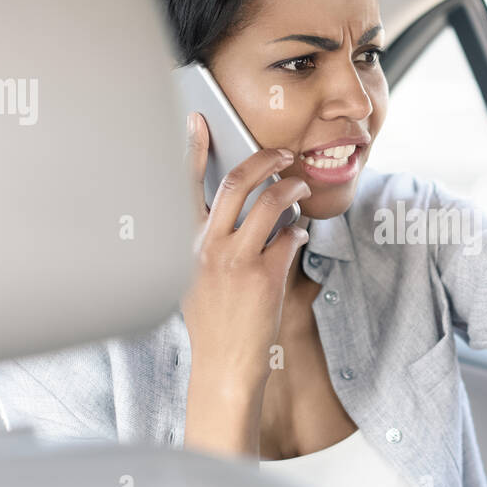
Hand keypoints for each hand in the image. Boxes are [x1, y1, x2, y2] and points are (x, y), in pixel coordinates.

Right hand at [179, 111, 309, 387]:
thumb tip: (233, 215)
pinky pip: (290, 236)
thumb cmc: (212, 324)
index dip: (191, 149)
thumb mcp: (194, 279)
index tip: (198, 121)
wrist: (224, 365)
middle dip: (264, 160)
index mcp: (185, 244)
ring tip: (302, 188)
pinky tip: (300, 233)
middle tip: (283, 154)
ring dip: (292, 189)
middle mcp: (207, 246)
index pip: (183, 186)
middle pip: (237, 183)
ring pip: (270, 204)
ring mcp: (236, 260)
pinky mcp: (265, 276)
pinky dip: (299, 229)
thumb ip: (208, 244)